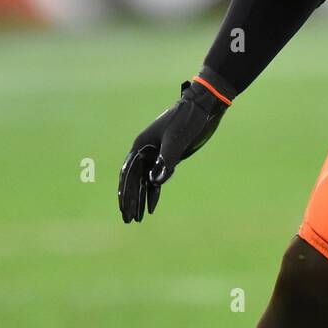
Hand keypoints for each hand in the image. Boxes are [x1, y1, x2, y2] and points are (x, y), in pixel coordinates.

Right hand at [118, 79, 227, 222]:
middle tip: (128, 220)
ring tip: (137, 219)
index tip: (124, 209)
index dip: (125, 192)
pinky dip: (154, 192)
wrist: (203, 107)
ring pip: (144, 181)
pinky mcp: (168, 157)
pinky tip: (152, 207)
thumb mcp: (177, 140)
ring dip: (141, 199)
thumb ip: (166, 160)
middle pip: (134, 180)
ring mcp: (156, 155)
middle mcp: (146, 151)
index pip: (129, 173)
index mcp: (142, 145)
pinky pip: (157, 178)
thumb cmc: (188, 119)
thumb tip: (155, 182)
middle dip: (130, 200)